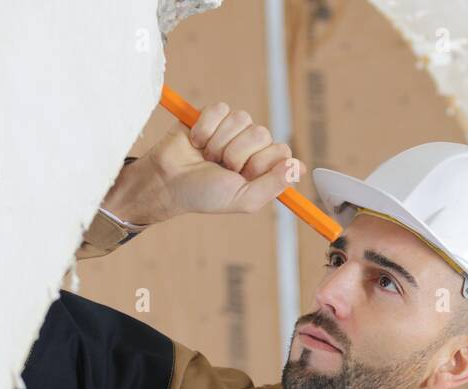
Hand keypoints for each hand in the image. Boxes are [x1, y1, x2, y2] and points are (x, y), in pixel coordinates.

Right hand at [107, 103, 307, 224]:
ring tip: (206, 156)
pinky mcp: (212, 114)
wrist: (168, 182)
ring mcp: (232, 128)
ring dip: (219, 142)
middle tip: (219, 167)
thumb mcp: (244, 199)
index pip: (281, 151)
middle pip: (261, 133)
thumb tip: (300, 167)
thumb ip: (274, 185)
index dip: (260, 163)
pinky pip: (220, 109)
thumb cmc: (204, 195)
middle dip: (236, 155)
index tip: (242, 176)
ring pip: (241, 119)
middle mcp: (251, 145)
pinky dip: (205, 128)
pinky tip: (196, 141)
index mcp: (263, 166)